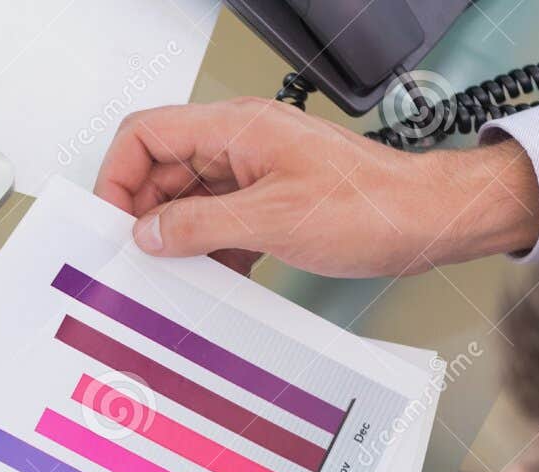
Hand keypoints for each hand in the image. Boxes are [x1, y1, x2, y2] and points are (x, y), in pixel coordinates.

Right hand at [94, 97, 538, 277]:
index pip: (146, 135)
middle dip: (143, 213)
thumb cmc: (370, 206)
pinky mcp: (269, 201)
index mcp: (235, 128)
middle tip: (137, 257)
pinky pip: (218, 222)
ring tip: (174, 272)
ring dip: (177, 236)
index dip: (118, 176)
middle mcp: (239, 143)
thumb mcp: (271, 220)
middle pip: (161, 168)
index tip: (113, 222)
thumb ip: (200, 224)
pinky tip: (213, 276)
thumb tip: (149, 232)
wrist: (425, 220)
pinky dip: (207, 250)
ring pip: (188, 199)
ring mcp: (253, 172)